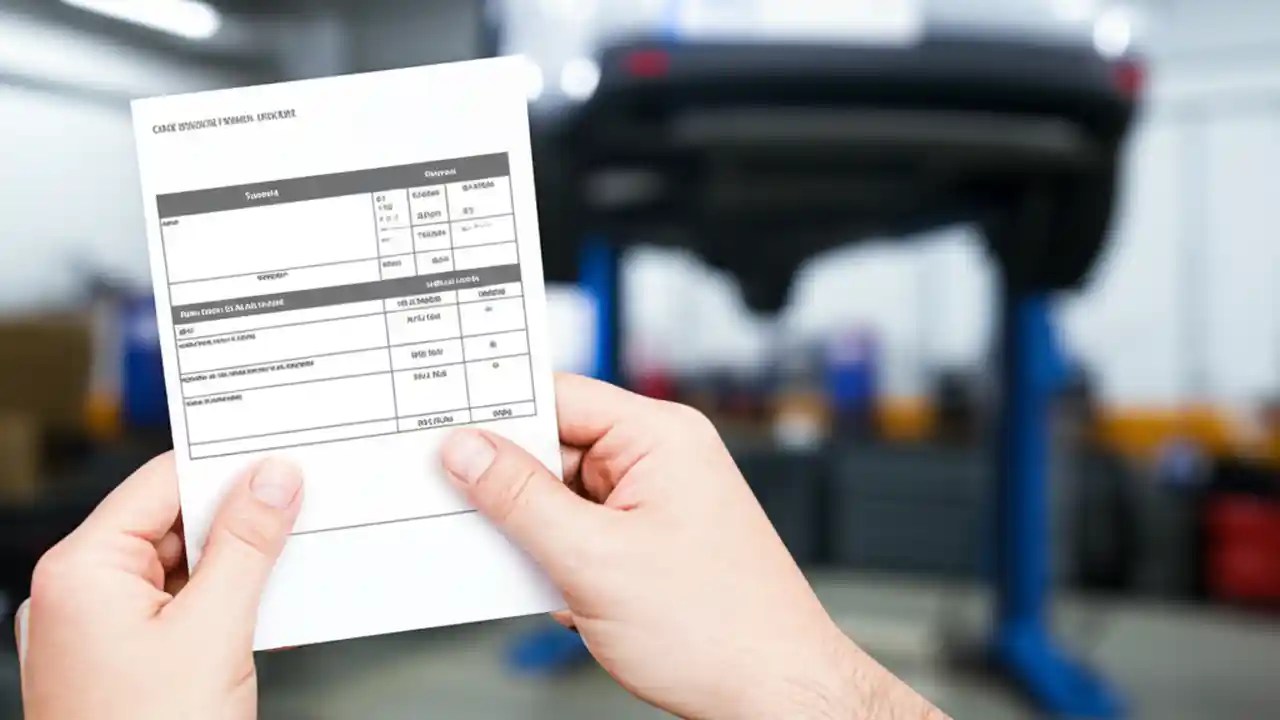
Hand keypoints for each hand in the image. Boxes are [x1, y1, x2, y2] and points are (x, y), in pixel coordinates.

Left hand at [17, 453, 302, 719]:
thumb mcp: (214, 631)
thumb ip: (248, 545)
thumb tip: (272, 480)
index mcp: (80, 571)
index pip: (160, 483)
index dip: (226, 469)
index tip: (283, 461)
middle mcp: (77, 593)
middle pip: (170, 523)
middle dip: (238, 520)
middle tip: (300, 510)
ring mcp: (94, 630)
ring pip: (178, 566)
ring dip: (234, 565)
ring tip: (285, 567)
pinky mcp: (118, 660)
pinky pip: (175, 605)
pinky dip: (220, 601)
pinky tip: (262, 606)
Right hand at [441, 374, 947, 719]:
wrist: (777, 696)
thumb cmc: (721, 629)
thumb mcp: (594, 560)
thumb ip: (520, 499)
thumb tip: (466, 451)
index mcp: (660, 437)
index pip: (558, 396)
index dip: (496, 416)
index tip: (440, 437)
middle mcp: (662, 459)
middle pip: (555, 447)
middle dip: (511, 487)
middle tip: (462, 513)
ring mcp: (658, 503)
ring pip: (563, 496)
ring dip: (536, 534)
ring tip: (540, 574)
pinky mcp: (651, 543)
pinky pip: (583, 532)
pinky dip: (559, 560)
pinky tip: (563, 595)